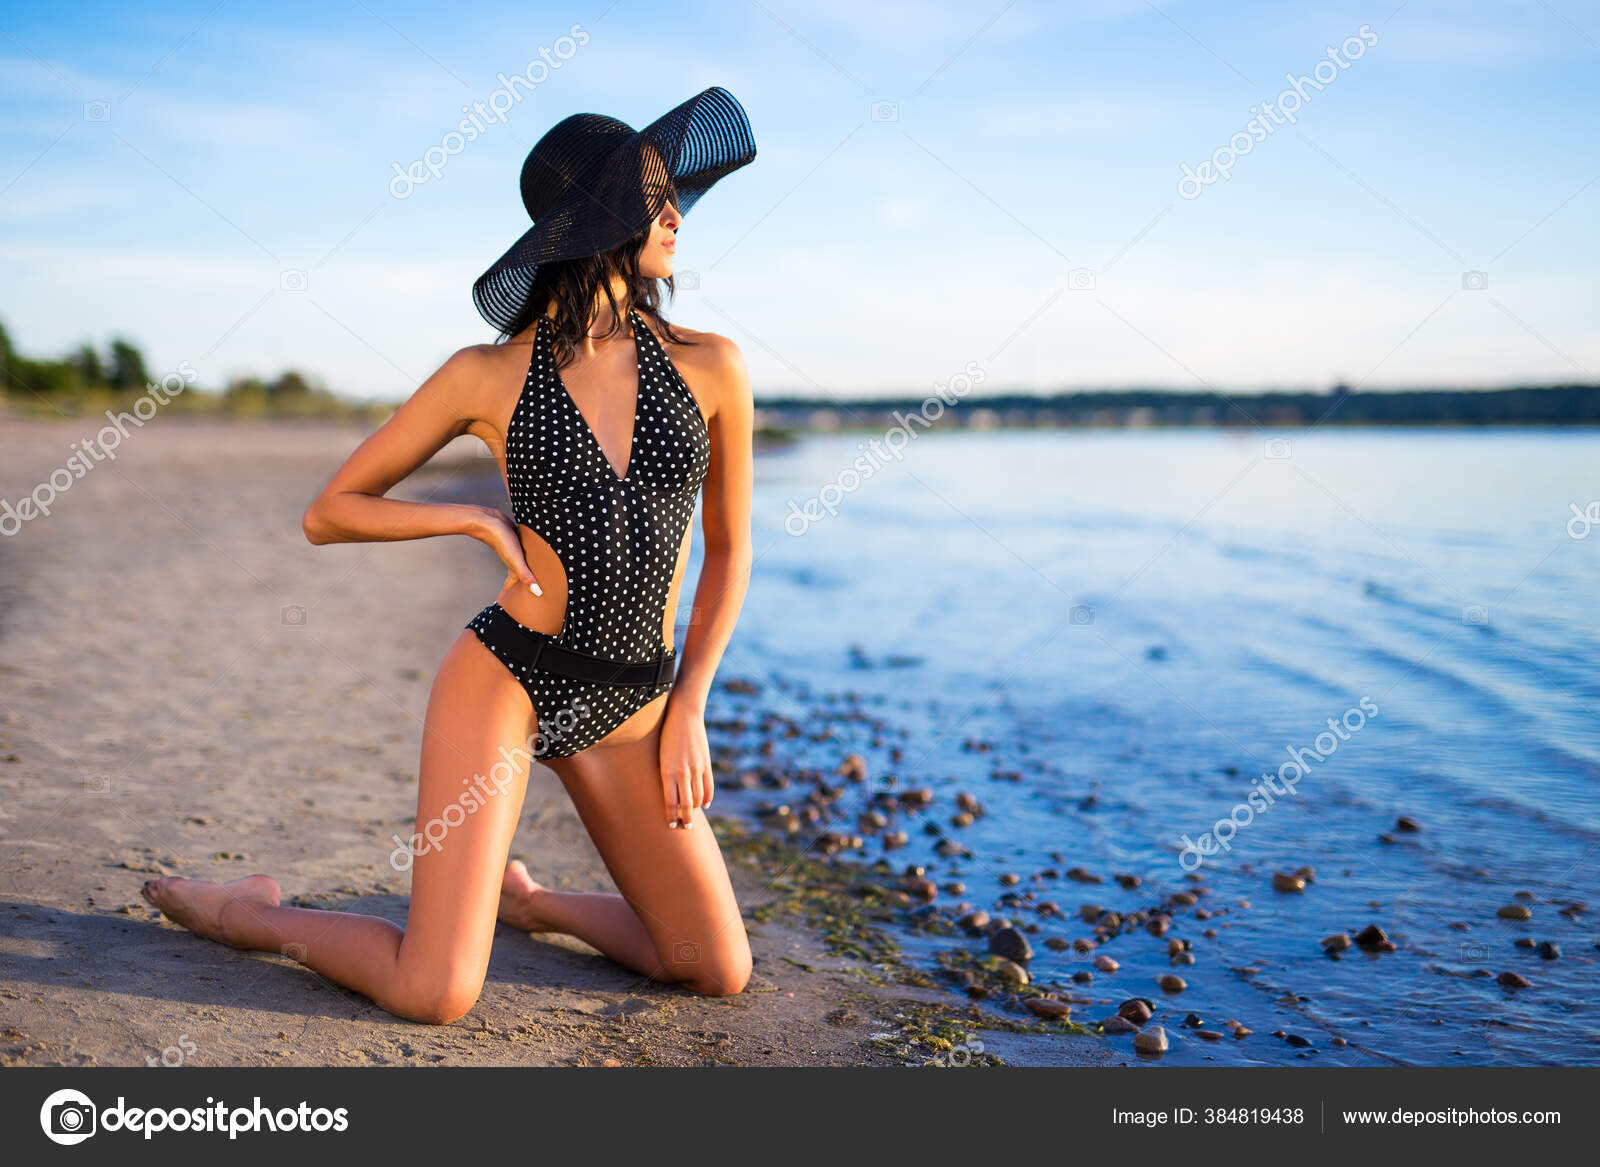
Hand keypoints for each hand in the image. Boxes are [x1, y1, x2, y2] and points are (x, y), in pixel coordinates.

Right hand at [469, 507, 540, 594]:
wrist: (488, 521)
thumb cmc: (501, 541)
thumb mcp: (516, 560)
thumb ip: (526, 576)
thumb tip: (539, 593)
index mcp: (515, 569)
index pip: (513, 588)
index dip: (512, 598)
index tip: (507, 608)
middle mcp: (514, 561)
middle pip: (520, 577)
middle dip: (522, 587)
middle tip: (528, 596)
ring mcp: (514, 551)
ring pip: (522, 565)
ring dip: (525, 571)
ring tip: (533, 577)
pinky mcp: (515, 539)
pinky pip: (523, 552)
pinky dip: (526, 557)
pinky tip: (533, 553)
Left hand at [658, 704, 711, 829]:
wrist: (683, 715)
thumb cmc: (666, 735)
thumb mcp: (660, 756)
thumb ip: (665, 774)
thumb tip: (668, 793)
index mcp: (667, 771)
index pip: (670, 802)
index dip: (671, 816)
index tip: (671, 826)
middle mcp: (683, 772)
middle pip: (686, 803)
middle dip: (685, 818)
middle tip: (684, 828)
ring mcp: (696, 768)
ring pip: (698, 796)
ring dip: (695, 809)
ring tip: (692, 818)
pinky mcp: (706, 763)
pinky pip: (708, 785)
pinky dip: (707, 797)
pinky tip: (704, 804)